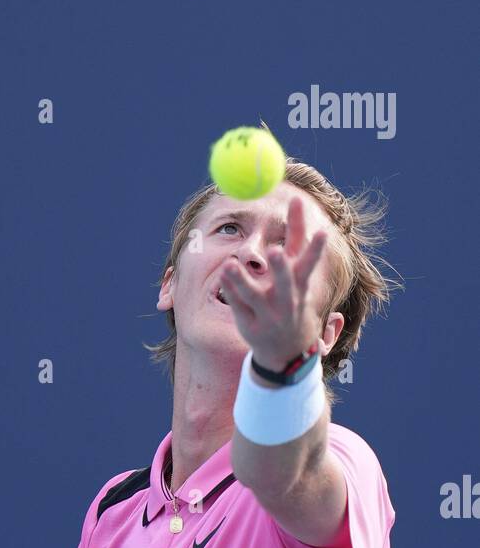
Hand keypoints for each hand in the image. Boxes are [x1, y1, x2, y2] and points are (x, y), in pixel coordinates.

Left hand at [219, 195, 326, 372]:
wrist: (287, 351)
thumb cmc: (292, 298)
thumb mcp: (298, 272)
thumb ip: (296, 237)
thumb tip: (296, 196)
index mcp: (300, 287)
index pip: (308, 263)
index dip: (315, 248)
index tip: (323, 232)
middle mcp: (286, 301)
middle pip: (284, 283)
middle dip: (281, 268)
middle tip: (276, 251)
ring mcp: (268, 315)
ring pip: (253, 296)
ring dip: (241, 281)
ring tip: (230, 265)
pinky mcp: (250, 325)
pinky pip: (237, 305)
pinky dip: (230, 290)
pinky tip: (223, 275)